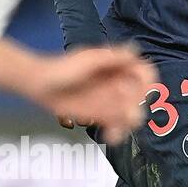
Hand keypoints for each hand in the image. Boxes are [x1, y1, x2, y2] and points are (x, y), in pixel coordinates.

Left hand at [31, 46, 156, 145]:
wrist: (40, 84)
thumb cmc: (62, 67)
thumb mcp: (88, 59)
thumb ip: (111, 57)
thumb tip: (135, 51)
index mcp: (118, 67)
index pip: (145, 73)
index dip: (147, 83)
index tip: (140, 91)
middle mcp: (118, 83)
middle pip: (142, 98)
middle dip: (136, 106)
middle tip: (124, 112)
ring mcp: (110, 100)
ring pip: (131, 114)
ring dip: (128, 124)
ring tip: (115, 129)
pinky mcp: (100, 115)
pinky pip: (116, 126)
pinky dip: (117, 133)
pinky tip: (109, 135)